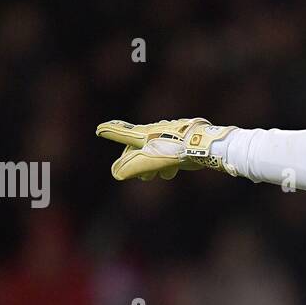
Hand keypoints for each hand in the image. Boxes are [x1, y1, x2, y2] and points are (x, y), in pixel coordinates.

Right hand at [95, 118, 236, 180]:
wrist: (205, 144)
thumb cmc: (175, 150)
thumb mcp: (149, 160)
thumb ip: (131, 167)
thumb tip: (116, 173)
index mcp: (145, 135)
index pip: (124, 133)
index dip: (112, 132)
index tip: (100, 129)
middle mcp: (156, 132)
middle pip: (139, 146)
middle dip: (136, 160)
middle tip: (138, 174)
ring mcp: (170, 136)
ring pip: (155, 151)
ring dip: (153, 165)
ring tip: (155, 176)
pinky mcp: (183, 142)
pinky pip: (170, 153)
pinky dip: (168, 164)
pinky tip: (172, 171)